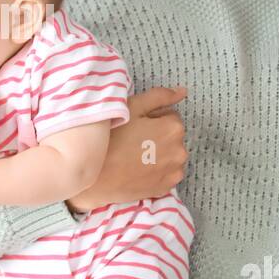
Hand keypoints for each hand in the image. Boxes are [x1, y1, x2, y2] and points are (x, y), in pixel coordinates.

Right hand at [67, 86, 188, 211]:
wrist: (95, 177)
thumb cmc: (111, 138)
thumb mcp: (132, 108)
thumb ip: (160, 96)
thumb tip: (182, 91)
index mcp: (174, 128)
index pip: (169, 115)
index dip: (151, 119)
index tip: (136, 126)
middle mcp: (180, 151)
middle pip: (171, 136)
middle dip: (158, 135)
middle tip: (133, 141)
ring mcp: (174, 171)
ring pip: (170, 155)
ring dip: (159, 153)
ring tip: (134, 156)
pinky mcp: (166, 187)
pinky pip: (166, 173)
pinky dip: (157, 170)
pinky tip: (139, 169)